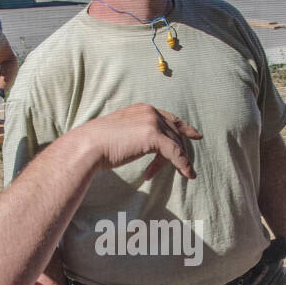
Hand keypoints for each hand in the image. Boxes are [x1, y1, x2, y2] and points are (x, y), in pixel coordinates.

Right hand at [78, 103, 200, 180]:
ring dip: (178, 162)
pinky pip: (176, 153)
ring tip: (183, 175)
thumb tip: (143, 145)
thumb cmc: (98, 145)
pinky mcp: (154, 136)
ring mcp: (152, 122)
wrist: (89, 146)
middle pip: (174, 134)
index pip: (170, 119)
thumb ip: (137, 135)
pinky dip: (183, 164)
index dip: (184, 128)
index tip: (196, 135)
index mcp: (142, 109)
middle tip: (182, 170)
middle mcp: (150, 112)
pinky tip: (187, 174)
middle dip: (178, 153)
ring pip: (176, 144)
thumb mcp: (122, 134)